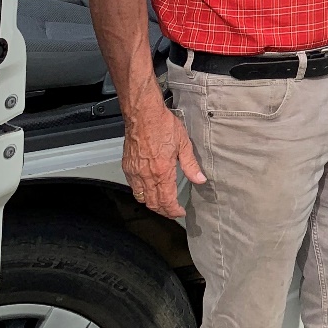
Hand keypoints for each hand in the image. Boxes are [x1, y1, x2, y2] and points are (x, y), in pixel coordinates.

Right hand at [121, 103, 204, 217]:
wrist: (143, 115)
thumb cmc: (163, 125)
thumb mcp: (183, 144)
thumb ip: (190, 165)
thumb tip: (200, 179)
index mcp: (162, 172)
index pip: (167, 201)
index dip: (174, 211)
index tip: (180, 213)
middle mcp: (146, 175)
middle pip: (153, 203)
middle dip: (164, 211)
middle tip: (172, 211)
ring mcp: (135, 172)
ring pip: (141, 198)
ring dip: (152, 204)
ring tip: (162, 204)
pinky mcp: (127, 167)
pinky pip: (133, 187)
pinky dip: (141, 193)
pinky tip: (149, 190)